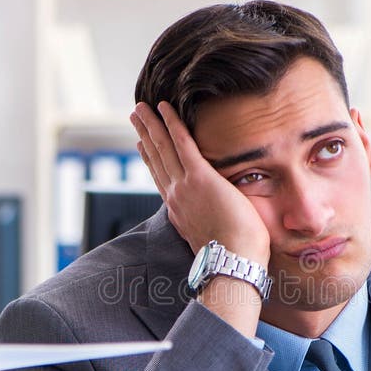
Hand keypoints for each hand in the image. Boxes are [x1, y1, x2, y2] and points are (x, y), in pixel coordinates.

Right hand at [131, 101, 269, 262]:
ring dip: (151, 125)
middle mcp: (176, 198)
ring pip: (163, 148)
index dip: (150, 160)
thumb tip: (225, 222)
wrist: (234, 262)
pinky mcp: (199, 178)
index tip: (142, 146)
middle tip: (135, 118)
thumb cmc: (235, 257)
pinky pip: (182, 143)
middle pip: (156, 160)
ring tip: (141, 108)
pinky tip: (164, 108)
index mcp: (180, 213)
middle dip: (145, 136)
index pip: (162, 180)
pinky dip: (171, 124)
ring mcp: (184, 187)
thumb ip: (213, 225)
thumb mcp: (216, 238)